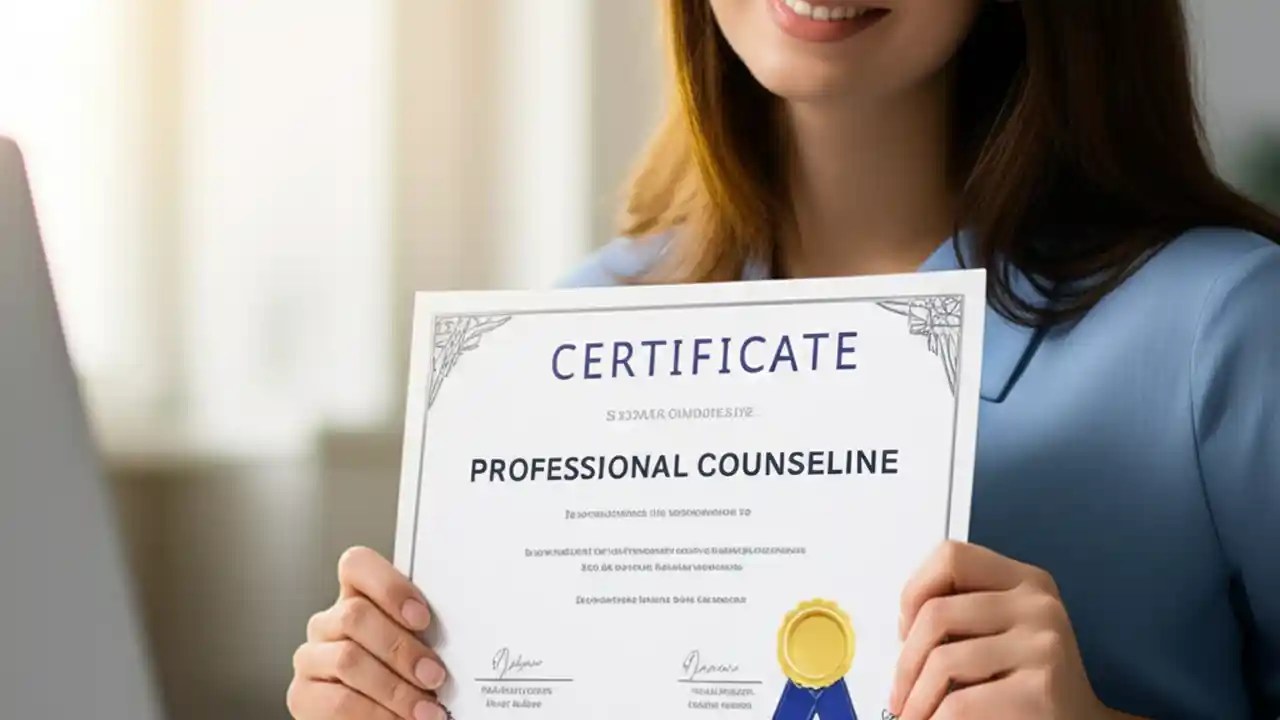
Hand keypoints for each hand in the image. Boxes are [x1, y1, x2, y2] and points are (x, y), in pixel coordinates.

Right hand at [288, 547, 447, 719]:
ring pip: (348, 660)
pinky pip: (339, 701)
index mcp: (357, 598)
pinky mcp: (302, 696)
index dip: (389, 586)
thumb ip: (423, 633)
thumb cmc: (404, 678)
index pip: (357, 565)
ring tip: (426, 709)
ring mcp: (311, 658)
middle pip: (355, 615)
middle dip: (401, 649)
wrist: (378, 718)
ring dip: (395, 688)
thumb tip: (461, 632)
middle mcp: (328, 624)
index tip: (422, 617)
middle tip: (435, 675)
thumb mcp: (415, 648)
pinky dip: (377, 714)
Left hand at [888, 541, 1130, 719]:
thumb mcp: (1003, 632)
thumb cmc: (1029, 683)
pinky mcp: (1042, 690)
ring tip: (911, 715)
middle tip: (898, 693)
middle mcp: (1038, 605)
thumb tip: (904, 631)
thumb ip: (963, 616)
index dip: (914, 590)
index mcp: (1025, 581)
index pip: (951, 557)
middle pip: (936, 613)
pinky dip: (934, 719)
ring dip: (915, 698)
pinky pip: (960, 704)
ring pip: (943, 661)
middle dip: (905, 661)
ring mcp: (1043, 645)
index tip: (905, 630)